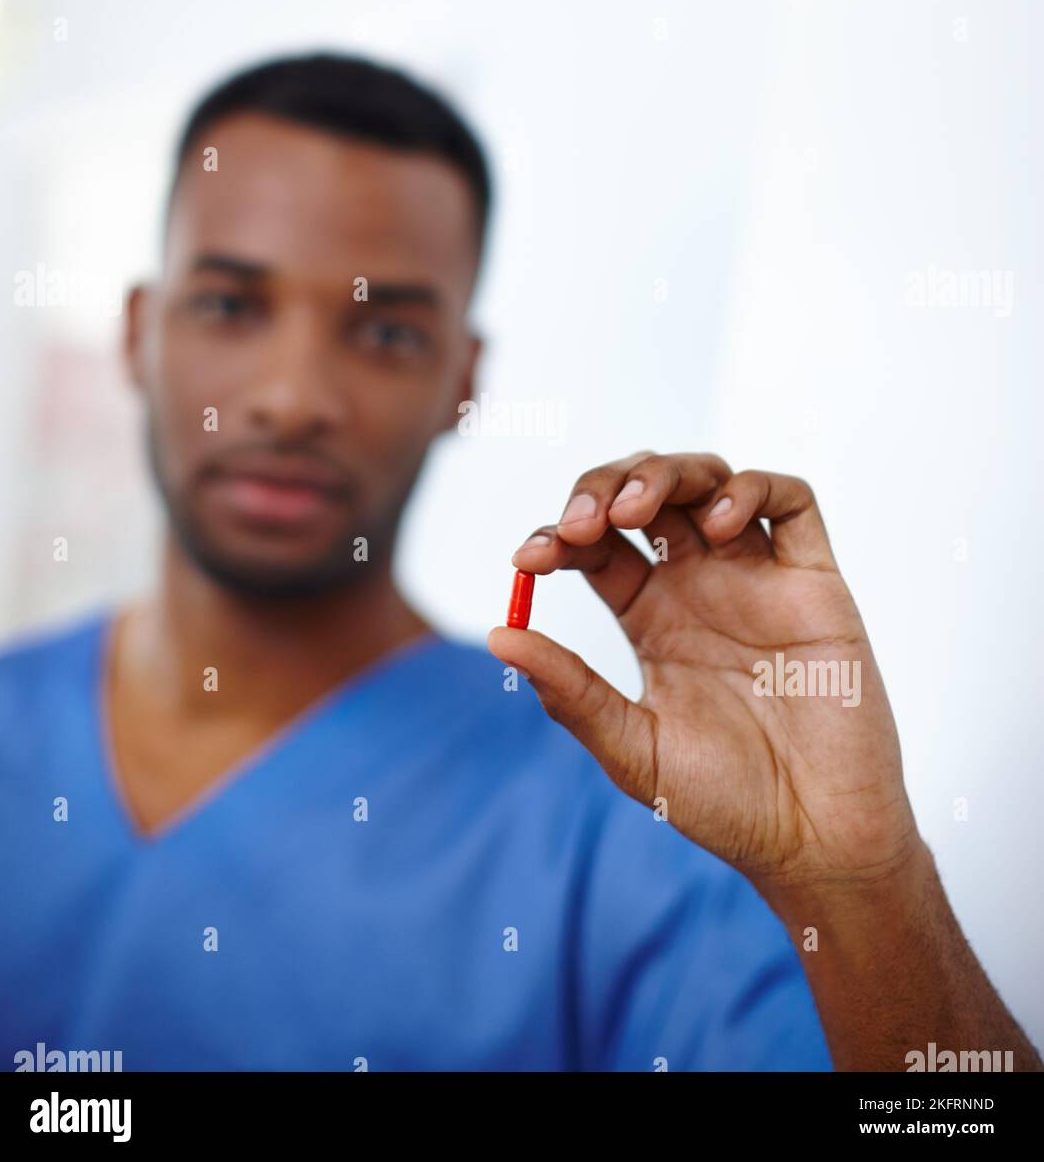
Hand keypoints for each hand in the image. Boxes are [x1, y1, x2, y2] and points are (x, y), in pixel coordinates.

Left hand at [487, 450, 921, 900]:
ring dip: (666, 473)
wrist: (816, 840)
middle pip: (645, 495)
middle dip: (605, 485)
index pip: (596, 547)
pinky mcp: (815, 582)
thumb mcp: (631, 748)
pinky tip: (718, 523)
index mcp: (651, 619)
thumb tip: (497, 635)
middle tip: (586, 520)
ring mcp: (757, 578)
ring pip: (709, 481)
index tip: (531, 558)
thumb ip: (571, 690)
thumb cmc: (727, 803)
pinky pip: (792, 502)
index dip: (559, 536)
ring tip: (636, 509)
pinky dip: (752, 489)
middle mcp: (700, 586)